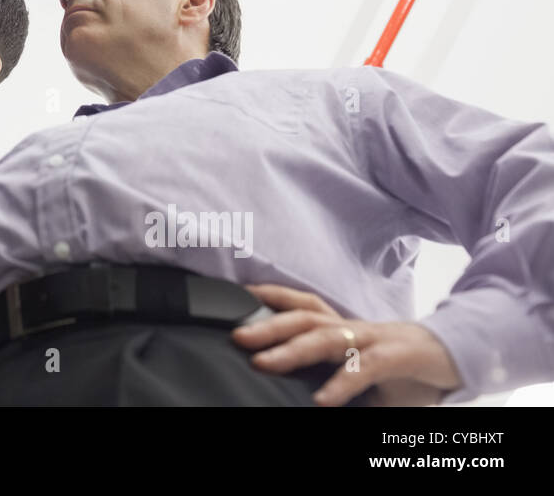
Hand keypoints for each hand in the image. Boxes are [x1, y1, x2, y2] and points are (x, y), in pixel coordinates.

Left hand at [230, 282, 463, 405]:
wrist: (460, 358)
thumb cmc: (405, 368)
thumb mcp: (362, 368)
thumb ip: (331, 373)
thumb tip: (293, 383)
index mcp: (343, 327)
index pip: (301, 304)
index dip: (269, 296)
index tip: (234, 297)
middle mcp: (353, 328)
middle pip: (304, 317)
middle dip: (267, 324)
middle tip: (235, 335)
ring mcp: (374, 339)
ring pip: (327, 337)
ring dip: (292, 349)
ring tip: (263, 362)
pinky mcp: (397, 358)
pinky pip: (364, 368)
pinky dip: (341, 383)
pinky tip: (321, 400)